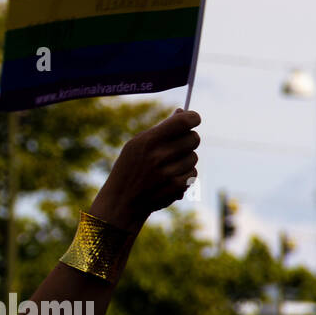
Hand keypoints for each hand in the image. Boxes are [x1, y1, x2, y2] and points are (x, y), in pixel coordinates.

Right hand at [90, 109, 199, 230]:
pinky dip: (185, 175)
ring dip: (186, 160)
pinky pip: (193, 174)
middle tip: (178, 145)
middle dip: (189, 140)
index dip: (193, 118)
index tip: (193, 119)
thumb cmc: (129, 169)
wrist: (121, 202)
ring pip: (194, 157)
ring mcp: (168, 173)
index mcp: (147, 141)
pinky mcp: (175, 188)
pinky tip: (170, 178)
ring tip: (169, 166)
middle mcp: (158, 156)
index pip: (183, 122)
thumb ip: (160, 129)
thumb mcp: (136, 145)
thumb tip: (183, 112)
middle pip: (193, 139)